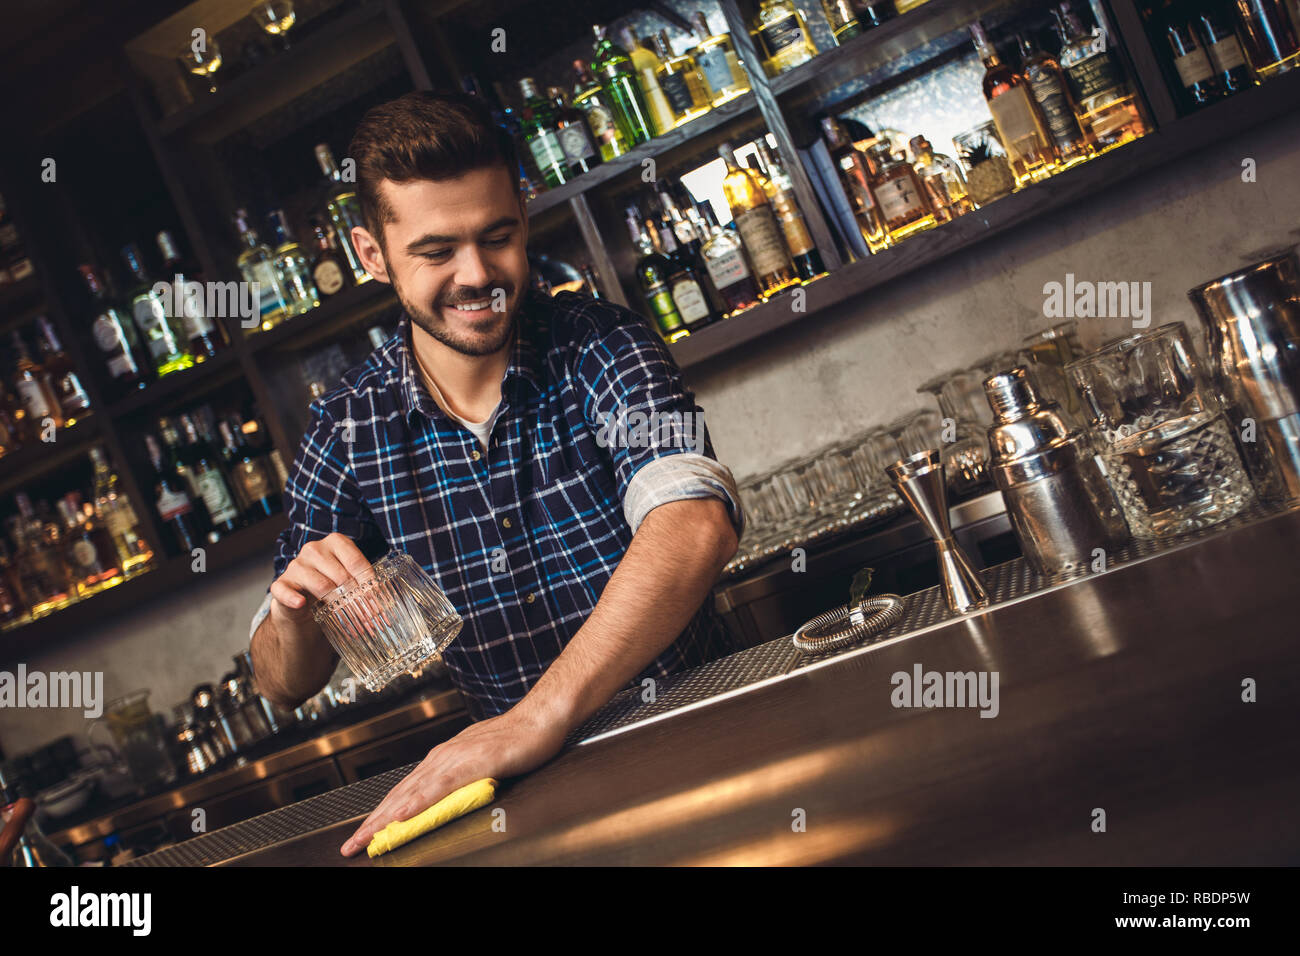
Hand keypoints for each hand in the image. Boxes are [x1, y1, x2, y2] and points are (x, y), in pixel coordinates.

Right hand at [269, 532, 371, 621]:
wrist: (303, 601)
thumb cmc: (331, 586)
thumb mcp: (350, 580)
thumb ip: (364, 584)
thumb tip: (384, 604)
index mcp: (335, 542)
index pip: (357, 562)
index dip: (369, 585)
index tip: (378, 605)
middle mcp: (314, 549)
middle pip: (341, 575)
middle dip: (356, 599)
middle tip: (368, 618)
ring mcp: (296, 565)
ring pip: (321, 585)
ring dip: (335, 604)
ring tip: (346, 617)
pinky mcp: (281, 583)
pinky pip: (286, 591)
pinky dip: (293, 598)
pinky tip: (301, 603)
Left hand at [340, 702, 568, 856]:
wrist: (539, 720)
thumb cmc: (515, 741)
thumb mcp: (479, 765)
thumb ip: (458, 782)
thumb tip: (441, 802)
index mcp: (442, 760)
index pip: (403, 793)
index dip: (380, 816)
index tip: (362, 836)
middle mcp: (441, 759)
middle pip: (399, 796)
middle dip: (372, 823)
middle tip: (350, 846)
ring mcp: (453, 760)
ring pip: (411, 794)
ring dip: (385, 818)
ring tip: (366, 838)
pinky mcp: (471, 764)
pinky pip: (438, 788)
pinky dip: (417, 804)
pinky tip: (401, 817)